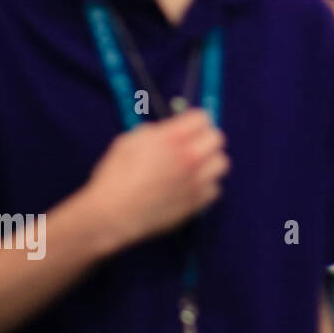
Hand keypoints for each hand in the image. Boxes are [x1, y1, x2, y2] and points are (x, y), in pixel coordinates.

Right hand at [76, 109, 227, 252]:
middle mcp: (189, 157)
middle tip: (192, 145)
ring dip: (210, 162)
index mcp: (172, 138)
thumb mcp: (130, 141)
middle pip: (217, 138)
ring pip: (221, 163)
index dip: (194, 121)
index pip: (202, 118)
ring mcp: (196, 181)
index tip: (188, 128)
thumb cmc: (115, 177)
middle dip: (205, 138)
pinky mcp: (197, 202)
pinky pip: (215, 188)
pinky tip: (190, 187)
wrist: (112, 214)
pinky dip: (205, 186)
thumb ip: (157, 133)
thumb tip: (170, 132)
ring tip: (194, 167)